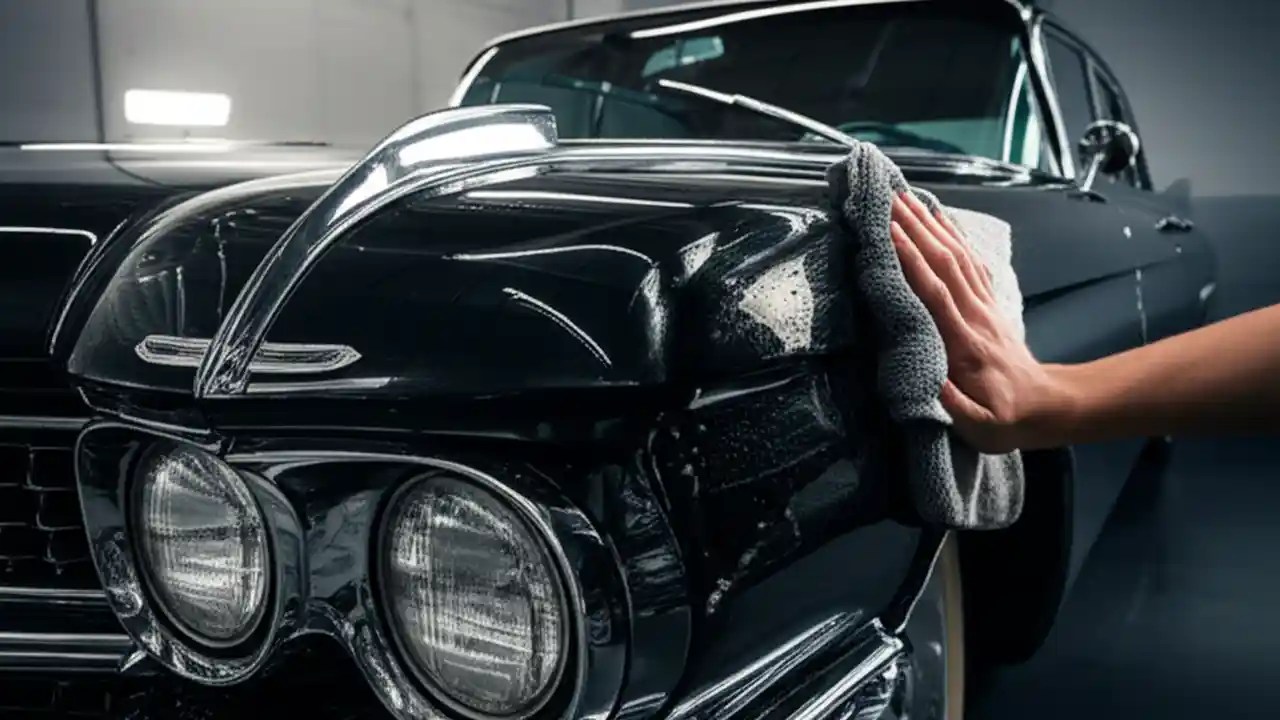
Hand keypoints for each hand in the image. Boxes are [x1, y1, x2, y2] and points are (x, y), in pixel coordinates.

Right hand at [889, 192, 1076, 451]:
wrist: (1044, 407)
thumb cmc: (1004, 420)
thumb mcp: (979, 427)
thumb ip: (953, 406)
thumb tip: (927, 383)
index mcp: (965, 344)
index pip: (935, 293)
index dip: (911, 261)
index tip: (887, 233)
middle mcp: (975, 316)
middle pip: (944, 263)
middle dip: (916, 228)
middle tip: (888, 199)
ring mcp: (984, 306)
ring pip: (957, 256)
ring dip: (931, 225)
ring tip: (906, 198)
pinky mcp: (988, 303)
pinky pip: (970, 261)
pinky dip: (953, 235)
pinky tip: (938, 218)